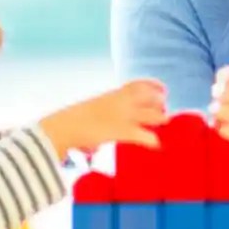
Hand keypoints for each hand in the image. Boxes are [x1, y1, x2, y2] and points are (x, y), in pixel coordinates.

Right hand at [39, 79, 167, 159]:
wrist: (64, 127)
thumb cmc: (71, 123)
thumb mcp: (88, 114)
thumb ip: (98, 119)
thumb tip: (94, 143)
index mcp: (111, 95)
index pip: (137, 85)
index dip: (153, 85)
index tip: (162, 88)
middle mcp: (120, 102)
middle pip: (149, 97)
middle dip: (159, 102)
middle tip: (163, 108)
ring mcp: (123, 115)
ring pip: (152, 114)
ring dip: (160, 117)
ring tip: (164, 121)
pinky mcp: (123, 131)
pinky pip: (145, 135)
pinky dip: (152, 139)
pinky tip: (157, 144)